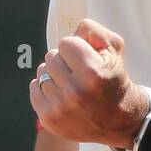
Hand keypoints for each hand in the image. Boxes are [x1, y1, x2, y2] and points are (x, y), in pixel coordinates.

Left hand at [30, 19, 147, 146]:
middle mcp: (74, 92)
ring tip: (70, 82)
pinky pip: (33, 87)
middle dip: (64, 60)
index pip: (66, 43)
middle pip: (51, 56)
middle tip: (78, 71)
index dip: (76, 47)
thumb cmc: (114, 78)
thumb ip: (93, 31)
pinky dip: (44, 87)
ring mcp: (59, 107)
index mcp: (92, 73)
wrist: (117, 120)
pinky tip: (60, 92)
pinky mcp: (48, 118)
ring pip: (42, 72)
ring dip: (54, 73)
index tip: (86, 57)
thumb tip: (71, 31)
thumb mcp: (114, 48)